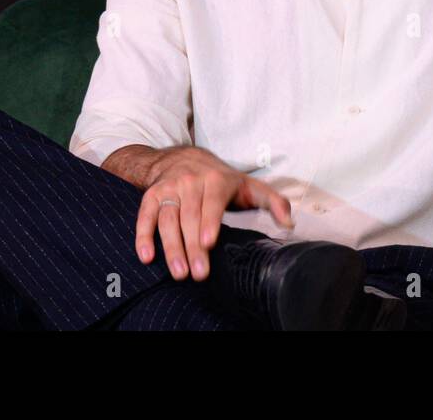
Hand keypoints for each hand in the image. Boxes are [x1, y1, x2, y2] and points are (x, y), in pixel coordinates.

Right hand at [135, 146, 294, 281]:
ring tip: (178, 272)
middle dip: (192, 246)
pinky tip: (146, 256)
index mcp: (217, 179)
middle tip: (197, 273)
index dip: (209, 222)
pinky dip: (143, 235)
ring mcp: (170, 188)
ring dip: (170, 246)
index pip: (212, 202)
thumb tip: (289, 223)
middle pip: (190, 216)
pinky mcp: (153, 194)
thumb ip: (272, 202)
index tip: (209, 242)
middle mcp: (191, 181)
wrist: (182, 157)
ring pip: (168, 218)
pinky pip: (145, 215)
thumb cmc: (221, 180)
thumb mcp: (249, 185)